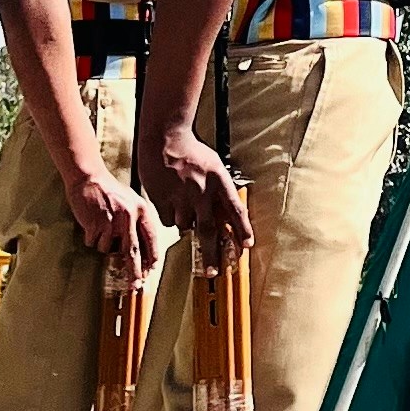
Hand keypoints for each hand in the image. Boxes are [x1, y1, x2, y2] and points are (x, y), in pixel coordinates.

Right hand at [64, 170, 155, 276]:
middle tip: (135, 285)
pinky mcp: (95, 224)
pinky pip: (93, 243)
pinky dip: (91, 239)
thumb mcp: (133, 203)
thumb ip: (140, 224)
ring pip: (108, 249)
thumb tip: (144, 253)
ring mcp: (112, 221)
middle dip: (134, 271)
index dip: (152, 257)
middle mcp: (130, 216)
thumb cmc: (112, 193)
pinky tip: (91, 224)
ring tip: (101, 227)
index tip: (151, 271)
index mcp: (143, 211)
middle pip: (133, 252)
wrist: (89, 178)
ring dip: (103, 245)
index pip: (152, 239)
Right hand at [144, 121, 247, 247]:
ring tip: (185, 208)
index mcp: (219, 181)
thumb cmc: (191, 151)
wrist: (165, 138)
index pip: (235, 210)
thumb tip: (226, 215)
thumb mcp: (214, 166)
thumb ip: (220, 190)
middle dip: (212, 253)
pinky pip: (168, 220)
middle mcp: (202, 192)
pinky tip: (171, 203)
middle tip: (213, 271)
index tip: (246, 245)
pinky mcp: (162, 199)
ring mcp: (181, 197)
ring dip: (187, 224)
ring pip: (186, 226)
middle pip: (209, 229)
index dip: (242, 229)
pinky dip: (171, 217)